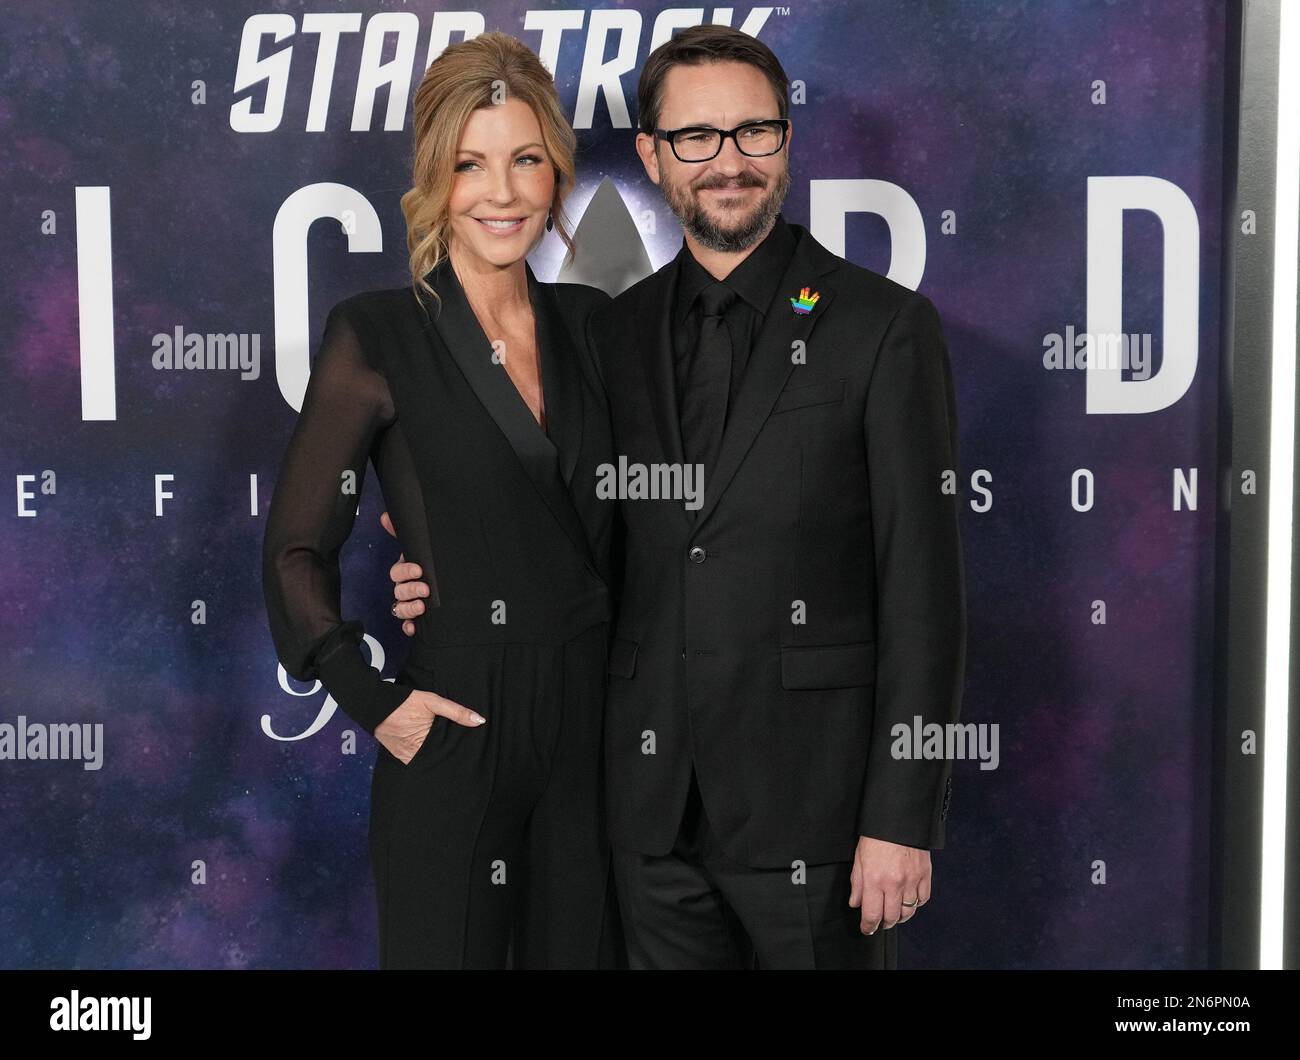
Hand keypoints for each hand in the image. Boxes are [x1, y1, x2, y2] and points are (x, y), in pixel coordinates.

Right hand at [374, 687, 485, 764]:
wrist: (373, 703)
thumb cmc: (404, 702)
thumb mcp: (432, 702)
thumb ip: (456, 712)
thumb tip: (479, 721)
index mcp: (423, 745)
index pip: (446, 756)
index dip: (456, 754)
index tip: (468, 755)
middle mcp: (413, 755)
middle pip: (436, 759)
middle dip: (447, 756)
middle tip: (460, 753)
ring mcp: (404, 756)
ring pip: (426, 760)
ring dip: (435, 756)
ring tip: (448, 751)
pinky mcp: (399, 754)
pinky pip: (415, 758)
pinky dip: (424, 754)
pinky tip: (432, 749)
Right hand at [380, 510, 430, 637]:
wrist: (456, 584)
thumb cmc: (433, 563)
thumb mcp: (423, 547)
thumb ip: (404, 532)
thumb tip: (385, 516)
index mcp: (407, 571)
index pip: (398, 572)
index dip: (406, 571)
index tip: (419, 570)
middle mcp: (406, 588)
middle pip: (398, 591)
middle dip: (410, 590)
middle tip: (425, 589)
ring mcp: (410, 603)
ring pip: (400, 608)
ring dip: (408, 608)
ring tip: (422, 607)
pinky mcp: (417, 618)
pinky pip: (407, 624)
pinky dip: (409, 626)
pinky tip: (413, 628)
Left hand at [848, 835, 931, 933]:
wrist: (899, 819)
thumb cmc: (876, 837)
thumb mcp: (859, 858)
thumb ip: (857, 884)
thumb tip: (855, 903)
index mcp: (875, 880)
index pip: (872, 914)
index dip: (868, 927)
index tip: (867, 929)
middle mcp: (894, 884)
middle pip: (892, 917)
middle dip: (884, 924)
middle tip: (880, 922)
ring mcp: (912, 881)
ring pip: (909, 912)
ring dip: (900, 917)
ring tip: (894, 914)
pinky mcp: (925, 875)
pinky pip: (923, 899)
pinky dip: (916, 904)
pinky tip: (909, 901)